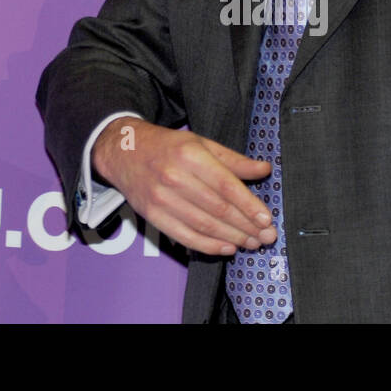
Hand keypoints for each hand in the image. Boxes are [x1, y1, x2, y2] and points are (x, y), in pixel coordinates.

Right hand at [91, 118, 276, 254]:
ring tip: (252, 243)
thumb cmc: (166, 146)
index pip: (225, 185)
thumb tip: (264, 169)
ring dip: (232, 238)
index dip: (248, 205)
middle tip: (266, 236)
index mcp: (189, 154)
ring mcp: (161, 198)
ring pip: (204, 225)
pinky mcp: (152, 215)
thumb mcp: (200, 143)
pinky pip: (185, 237)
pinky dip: (209, 246)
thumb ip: (233, 159)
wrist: (123, 151)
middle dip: (246, 226)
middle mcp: (174, 177)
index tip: (267, 219)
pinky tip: (227, 248)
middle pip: (218, 208)